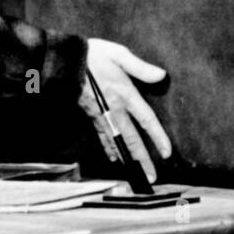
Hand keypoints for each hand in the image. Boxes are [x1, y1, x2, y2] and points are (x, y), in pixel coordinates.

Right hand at [79, 38, 170, 182]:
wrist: (65, 62)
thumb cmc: (93, 55)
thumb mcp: (119, 54)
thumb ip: (140, 67)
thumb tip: (161, 76)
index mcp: (125, 94)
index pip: (146, 120)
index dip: (158, 137)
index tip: (167, 153)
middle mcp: (115, 109)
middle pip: (132, 139)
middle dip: (143, 159)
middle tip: (151, 178)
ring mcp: (102, 115)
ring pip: (117, 141)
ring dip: (128, 159)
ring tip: (136, 175)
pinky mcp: (91, 115)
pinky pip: (102, 136)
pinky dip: (109, 148)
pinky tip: (114, 157)